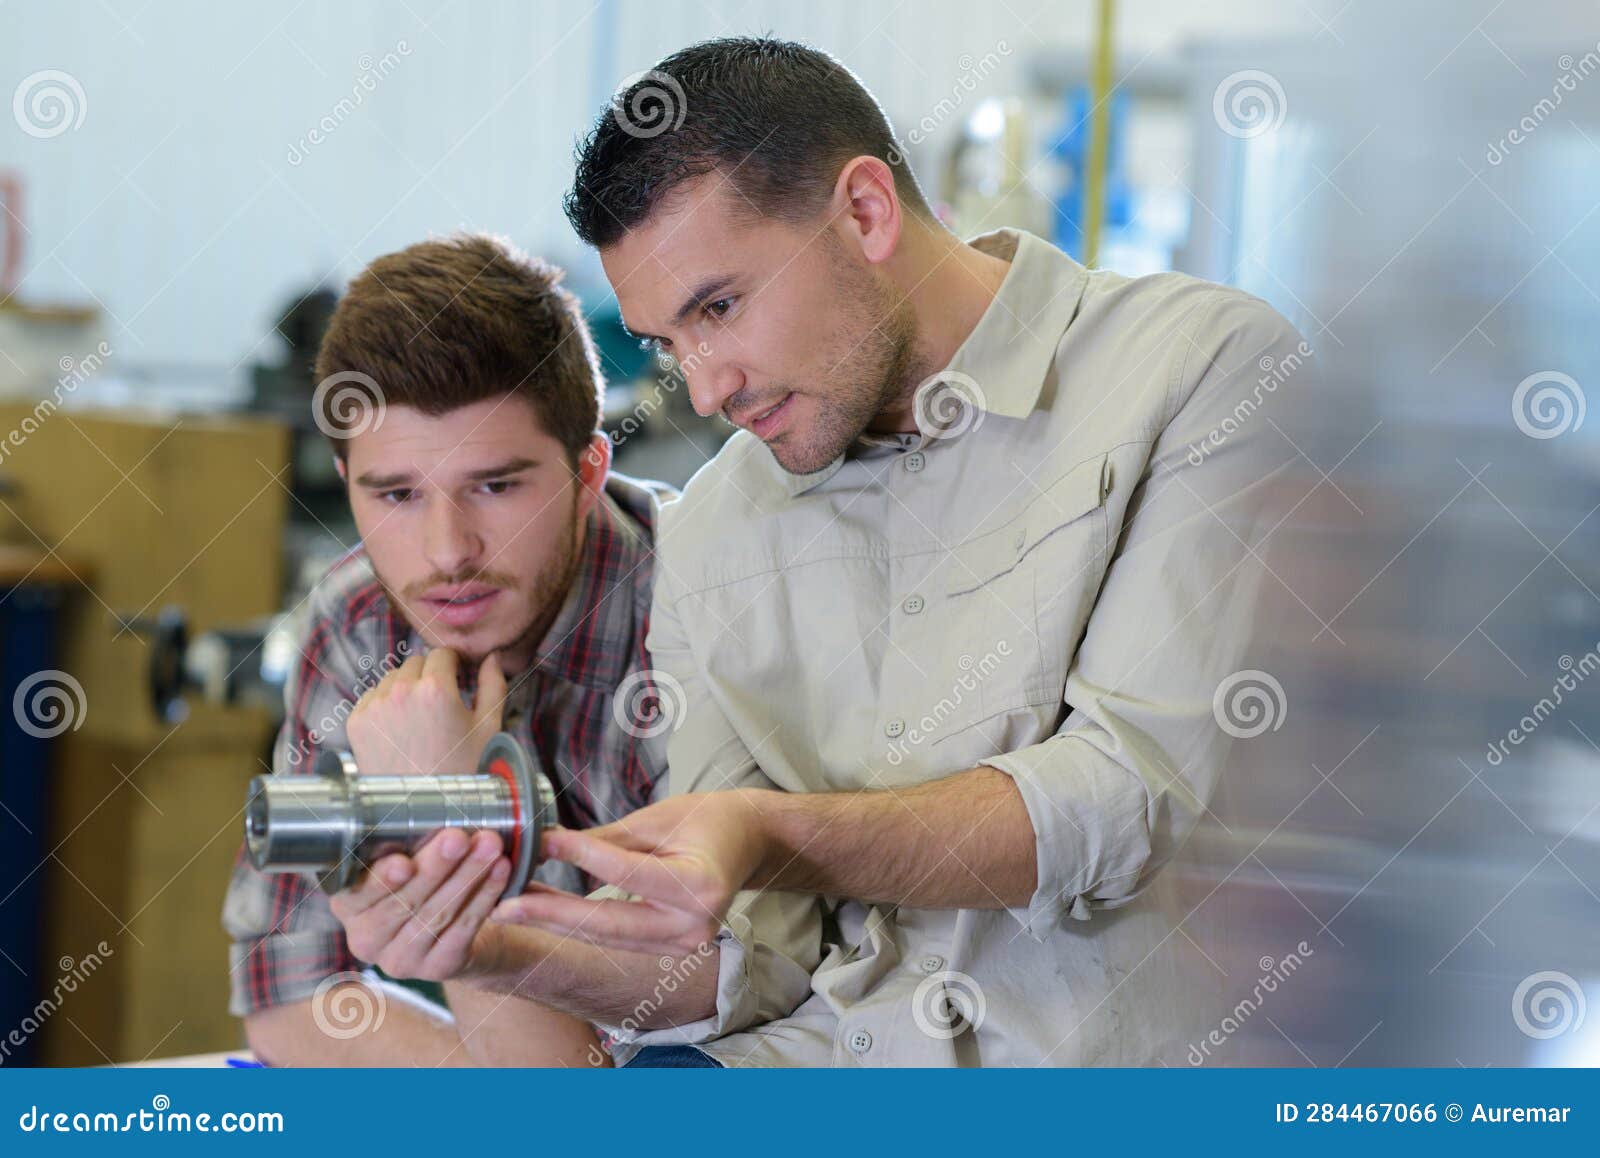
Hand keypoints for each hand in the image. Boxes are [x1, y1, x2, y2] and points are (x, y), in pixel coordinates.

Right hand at [329, 828, 510, 981]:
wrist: (448, 925)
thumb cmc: (419, 874)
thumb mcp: (399, 853)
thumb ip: (399, 834)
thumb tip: (422, 796)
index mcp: (348, 904)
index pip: (359, 893)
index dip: (380, 880)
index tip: (403, 862)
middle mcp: (366, 938)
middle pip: (403, 903)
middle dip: (435, 867)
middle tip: (459, 838)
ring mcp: (400, 959)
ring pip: (437, 915)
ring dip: (467, 877)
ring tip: (489, 845)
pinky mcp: (436, 968)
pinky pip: (463, 929)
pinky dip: (485, 896)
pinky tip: (500, 870)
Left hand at [346, 648, 505, 776]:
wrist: (419, 812)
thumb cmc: (460, 774)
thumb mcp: (488, 730)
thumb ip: (493, 686)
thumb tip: (492, 658)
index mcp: (436, 689)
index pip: (442, 653)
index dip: (454, 665)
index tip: (459, 679)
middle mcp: (400, 691)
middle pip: (415, 662)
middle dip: (430, 676)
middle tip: (440, 704)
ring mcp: (374, 706)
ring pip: (392, 678)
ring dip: (406, 688)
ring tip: (419, 719)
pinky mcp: (357, 722)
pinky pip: (372, 696)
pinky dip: (385, 704)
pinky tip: (400, 729)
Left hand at [490, 789, 771, 955]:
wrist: (747, 842)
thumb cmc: (706, 819)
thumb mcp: (656, 819)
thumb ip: (603, 839)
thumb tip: (546, 843)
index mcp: (698, 884)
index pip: (626, 872)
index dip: (581, 857)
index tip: (541, 842)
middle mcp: (694, 924)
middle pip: (609, 922)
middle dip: (551, 913)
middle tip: (504, 904)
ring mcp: (685, 944)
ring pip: (608, 937)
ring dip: (557, 922)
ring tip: (512, 907)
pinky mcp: (673, 950)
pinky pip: (618, 939)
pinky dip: (581, 926)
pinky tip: (545, 912)